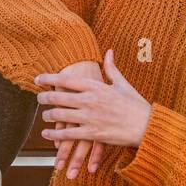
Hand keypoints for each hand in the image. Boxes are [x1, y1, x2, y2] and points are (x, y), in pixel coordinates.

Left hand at [35, 49, 151, 177]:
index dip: (48, 78)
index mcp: (96, 86)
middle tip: (38, 98)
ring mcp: (90, 117)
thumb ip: (112, 68)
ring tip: (44, 116)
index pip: (66, 79)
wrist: (147, 126)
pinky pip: (68, 134)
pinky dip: (54, 134)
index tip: (38, 78)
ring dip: (48, 116)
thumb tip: (109, 51)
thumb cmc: (136, 104)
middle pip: (58, 96)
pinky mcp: (92, 134)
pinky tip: (47, 134)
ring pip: (60, 115)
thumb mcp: (123, 83)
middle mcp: (90, 100)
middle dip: (44, 97)